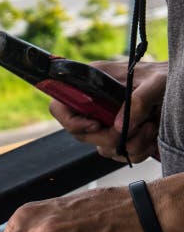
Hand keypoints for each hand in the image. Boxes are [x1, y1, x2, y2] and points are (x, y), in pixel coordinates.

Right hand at [49, 61, 167, 161]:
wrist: (181, 87)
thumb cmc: (168, 77)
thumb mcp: (156, 82)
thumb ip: (138, 101)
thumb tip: (118, 127)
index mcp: (92, 82)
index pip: (60, 106)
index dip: (71, 120)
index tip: (95, 125)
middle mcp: (94, 104)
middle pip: (81, 134)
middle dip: (108, 137)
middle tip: (133, 129)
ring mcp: (105, 121)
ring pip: (101, 147)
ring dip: (128, 145)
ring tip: (150, 128)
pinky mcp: (118, 135)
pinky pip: (118, 154)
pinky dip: (137, 150)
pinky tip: (151, 135)